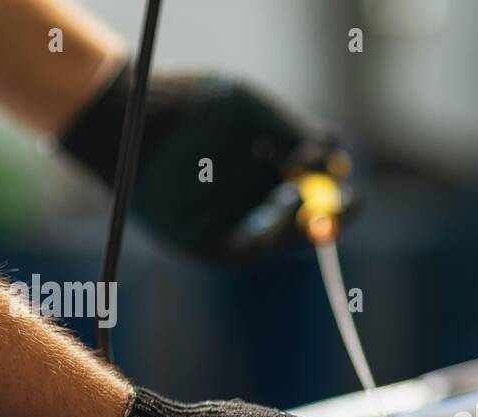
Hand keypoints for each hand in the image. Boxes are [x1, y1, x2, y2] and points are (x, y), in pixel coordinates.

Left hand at [58, 63, 346, 260]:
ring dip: (300, 221)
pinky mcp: (209, 248)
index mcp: (270, 176)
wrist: (128, 115)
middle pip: (306, 223)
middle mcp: (254, 206)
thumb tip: (336, 160)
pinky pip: (249, 251)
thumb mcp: (248, 109)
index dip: (335, 192)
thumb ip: (294, 130)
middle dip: (332, 215)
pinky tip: (283, 207)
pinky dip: (271, 235)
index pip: (314, 193)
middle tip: (350, 201)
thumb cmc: (189, 105)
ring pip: (281, 238)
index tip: (349, 179)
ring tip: (298, 191)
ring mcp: (232, 228)